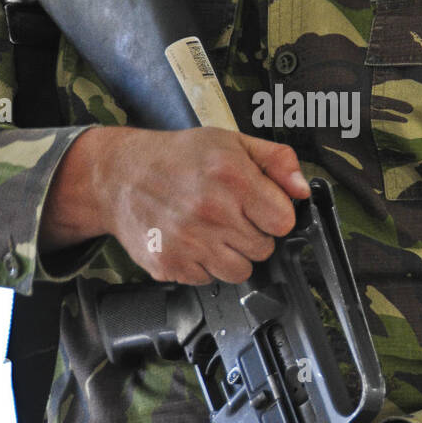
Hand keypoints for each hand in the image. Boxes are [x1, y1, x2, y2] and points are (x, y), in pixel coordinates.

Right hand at [41, 125, 310, 283]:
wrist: (119, 176)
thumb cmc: (177, 158)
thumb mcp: (231, 142)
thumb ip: (276, 161)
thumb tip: (302, 189)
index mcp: (232, 177)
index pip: (283, 222)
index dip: (274, 215)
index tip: (259, 207)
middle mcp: (211, 211)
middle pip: (264, 249)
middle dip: (253, 233)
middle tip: (229, 214)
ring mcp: (189, 241)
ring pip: (239, 271)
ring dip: (231, 254)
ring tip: (211, 229)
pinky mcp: (170, 264)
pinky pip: (207, 280)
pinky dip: (203, 265)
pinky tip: (191, 240)